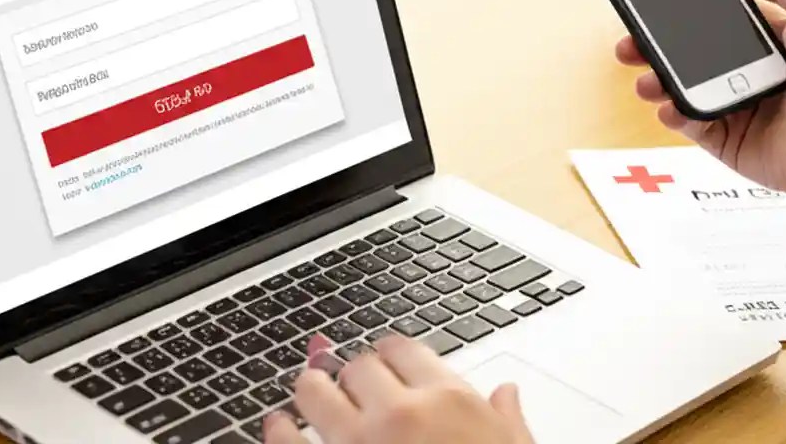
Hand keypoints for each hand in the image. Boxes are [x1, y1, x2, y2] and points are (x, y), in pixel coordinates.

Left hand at [263, 335, 533, 443]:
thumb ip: (506, 423)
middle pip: (357, 367)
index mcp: (450, 403)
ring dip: (310, 391)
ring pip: (313, 391)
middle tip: (350, 384)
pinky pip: (285, 440)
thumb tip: (505, 394)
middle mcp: (400, 415)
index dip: (390, 355)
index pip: (403, 350)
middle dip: (352, 375)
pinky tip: (279, 426)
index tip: (385, 362)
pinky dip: (279, 430)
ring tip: (309, 395)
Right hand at [615, 0, 785, 193]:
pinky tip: (669, 107)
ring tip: (646, 80)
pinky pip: (690, 124)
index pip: (718, 24)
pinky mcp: (728, 141)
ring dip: (657, 82)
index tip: (658, 9)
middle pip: (691, 57)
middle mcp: (751, 75)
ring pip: (682, 89)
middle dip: (656, 50)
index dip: (687, 16)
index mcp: (772, 44)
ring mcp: (737, 109)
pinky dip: (673, 114)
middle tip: (630, 45)